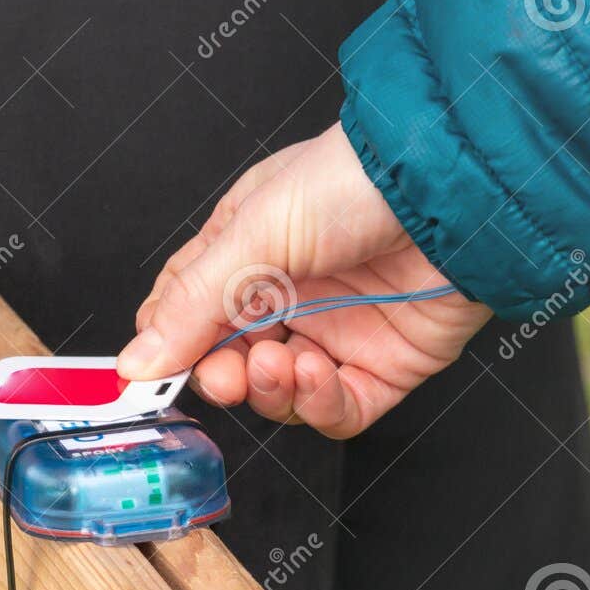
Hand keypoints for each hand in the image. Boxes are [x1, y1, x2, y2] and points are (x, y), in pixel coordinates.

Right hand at [117, 124, 492, 437]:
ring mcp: (336, 333)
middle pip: (231, 363)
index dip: (168, 349)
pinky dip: (318, 405)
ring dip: (270, 390)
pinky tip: (316, 374)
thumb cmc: (354, 179)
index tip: (150, 377)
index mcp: (247, 253)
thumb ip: (193, 304)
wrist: (453, 188)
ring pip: (280, 394)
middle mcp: (290, 296)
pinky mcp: (383, 366)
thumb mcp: (254, 233)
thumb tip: (136, 360)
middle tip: (225, 374)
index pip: (187, 316)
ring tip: (276, 362)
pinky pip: (337, 410)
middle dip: (222, 376)